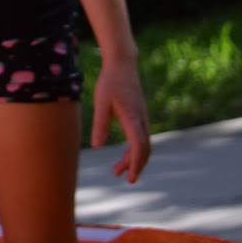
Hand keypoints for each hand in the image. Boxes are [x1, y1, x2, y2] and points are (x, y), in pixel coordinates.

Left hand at [91, 56, 151, 182]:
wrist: (123, 65)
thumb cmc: (110, 82)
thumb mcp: (101, 103)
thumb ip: (100, 124)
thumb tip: (97, 146)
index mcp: (133, 118)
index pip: (139, 147)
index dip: (136, 164)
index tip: (131, 178)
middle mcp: (142, 120)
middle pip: (144, 149)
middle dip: (135, 165)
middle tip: (123, 177)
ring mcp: (142, 119)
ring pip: (143, 145)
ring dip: (133, 159)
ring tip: (116, 170)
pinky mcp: (139, 116)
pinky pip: (140, 138)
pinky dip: (134, 149)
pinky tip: (124, 154)